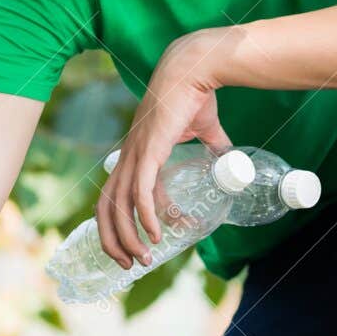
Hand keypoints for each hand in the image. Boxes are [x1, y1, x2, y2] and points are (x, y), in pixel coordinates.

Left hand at [97, 31, 231, 269]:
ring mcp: (135, 154)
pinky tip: (156, 233)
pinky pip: (140, 192)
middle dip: (114, 241)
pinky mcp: (149, 152)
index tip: (134, 245)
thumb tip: (231, 161)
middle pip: (105, 208)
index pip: (112, 196)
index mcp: (133, 154)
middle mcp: (127, 157)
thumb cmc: (195, 95)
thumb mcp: (203, 129)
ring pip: (120, 206)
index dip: (117, 224)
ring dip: (130, 237)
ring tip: (146, 258)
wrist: (193, 70)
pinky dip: (145, 216)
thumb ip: (214, 147)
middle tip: (131, 265)